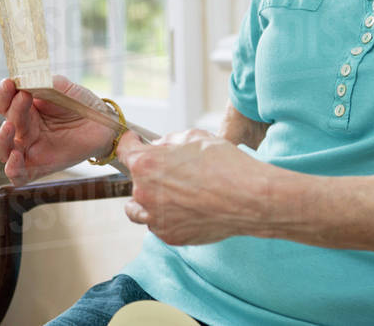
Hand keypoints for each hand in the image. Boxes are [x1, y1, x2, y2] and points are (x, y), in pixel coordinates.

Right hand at [0, 75, 118, 185]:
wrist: (104, 125)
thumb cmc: (82, 105)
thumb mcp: (64, 88)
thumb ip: (46, 82)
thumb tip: (28, 79)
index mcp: (26, 109)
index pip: (4, 103)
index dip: (3, 93)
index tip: (10, 83)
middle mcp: (24, 129)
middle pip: (6, 123)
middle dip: (11, 109)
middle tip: (23, 97)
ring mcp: (30, 149)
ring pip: (3, 150)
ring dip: (2, 139)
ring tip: (9, 126)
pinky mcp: (39, 168)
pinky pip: (18, 175)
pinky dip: (12, 168)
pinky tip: (16, 157)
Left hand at [120, 129, 277, 245]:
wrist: (249, 198)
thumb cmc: (224, 164)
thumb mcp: (194, 137)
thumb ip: (168, 141)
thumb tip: (159, 147)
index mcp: (145, 164)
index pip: (124, 150)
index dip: (130, 143)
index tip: (135, 143)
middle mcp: (144, 193)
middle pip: (133, 180)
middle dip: (147, 173)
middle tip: (170, 170)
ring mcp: (155, 218)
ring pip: (139, 209)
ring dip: (148, 201)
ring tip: (170, 195)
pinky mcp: (170, 236)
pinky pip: (158, 225)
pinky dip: (166, 217)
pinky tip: (187, 209)